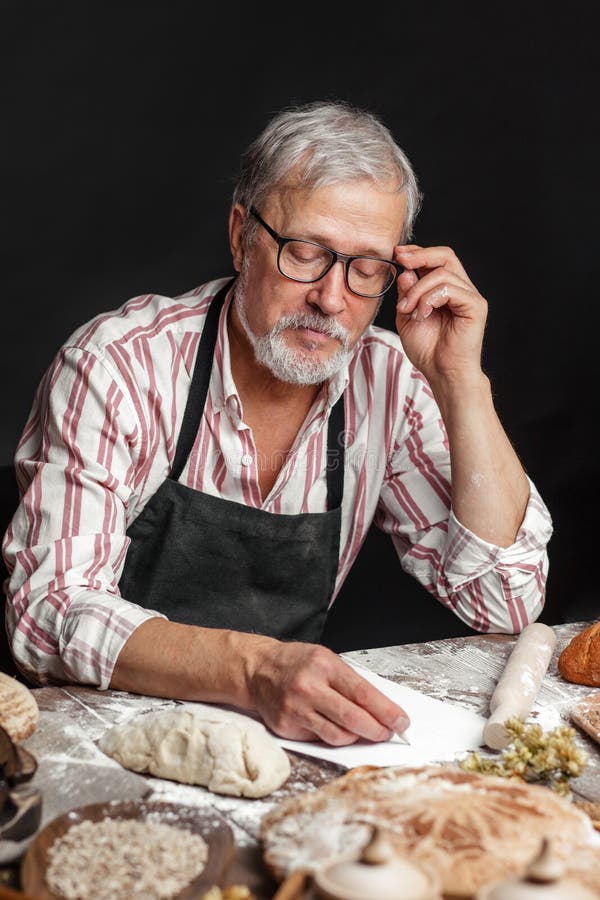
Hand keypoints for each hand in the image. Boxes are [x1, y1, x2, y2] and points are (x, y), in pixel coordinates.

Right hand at [247, 640, 409, 745]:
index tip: (401, 722)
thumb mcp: (327, 660)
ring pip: (338, 736)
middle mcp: (309, 687)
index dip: (387, 712)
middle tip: (388, 733)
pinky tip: (335, 727)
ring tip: (362, 730)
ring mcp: (295, 709)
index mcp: (324, 665)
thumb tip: (382, 710)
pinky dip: (334, 736)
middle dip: (377, 730)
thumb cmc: (298, 664)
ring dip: (357, 737)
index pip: (363, 694)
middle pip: (353, 719)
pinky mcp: (286, 727)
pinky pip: (320, 740)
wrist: (258, 670)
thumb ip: (351, 683)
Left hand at [394, 245, 487, 384]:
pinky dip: (429, 298)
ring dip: (417, 289)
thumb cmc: (428, 350)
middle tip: (400, 259)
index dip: (417, 252)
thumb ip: (407, 293)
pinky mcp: (475, 306)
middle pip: (446, 255)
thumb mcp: (407, 316)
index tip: (397, 254)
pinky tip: (422, 314)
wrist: (442, 373)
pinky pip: (449, 289)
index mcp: (446, 290)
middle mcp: (461, 289)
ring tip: (407, 309)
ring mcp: (470, 297)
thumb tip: (405, 270)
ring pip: (442, 273)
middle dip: (420, 255)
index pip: (436, 259)